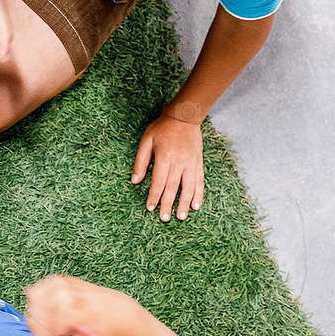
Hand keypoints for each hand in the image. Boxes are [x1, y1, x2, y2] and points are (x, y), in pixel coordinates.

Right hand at [24, 274, 138, 335]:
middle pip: (32, 320)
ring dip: (41, 317)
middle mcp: (62, 293)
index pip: (40, 333)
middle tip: (63, 331)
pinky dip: (40, 305)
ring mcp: (58, 283)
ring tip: (59, 320)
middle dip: (44, 329)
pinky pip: (32, 294)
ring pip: (30, 307)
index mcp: (71, 310)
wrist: (116, 310)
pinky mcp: (55, 279)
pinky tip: (55, 310)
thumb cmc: (103, 329)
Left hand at [132, 107, 204, 221]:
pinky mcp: (198, 163)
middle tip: (164, 218)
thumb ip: (140, 161)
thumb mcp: (146, 141)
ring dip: (184, 203)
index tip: (150, 208)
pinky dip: (198, 194)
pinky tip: (196, 205)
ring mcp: (191, 163)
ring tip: (181, 217)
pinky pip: (199, 181)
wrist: (185, 117)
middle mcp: (179, 162)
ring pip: (188, 187)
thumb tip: (134, 181)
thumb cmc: (162, 128)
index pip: (158, 182)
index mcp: (165, 157)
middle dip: (168, 204)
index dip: (154, 196)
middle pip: (173, 187)